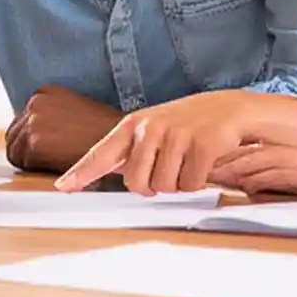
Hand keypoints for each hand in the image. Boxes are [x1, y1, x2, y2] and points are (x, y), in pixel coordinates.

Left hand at [5, 85, 122, 173]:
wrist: (119, 143)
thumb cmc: (103, 132)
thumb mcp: (74, 111)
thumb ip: (51, 117)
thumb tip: (36, 135)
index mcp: (44, 92)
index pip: (21, 121)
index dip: (30, 139)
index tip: (43, 148)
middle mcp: (35, 103)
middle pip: (14, 135)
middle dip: (26, 150)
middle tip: (46, 160)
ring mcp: (33, 121)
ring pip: (15, 150)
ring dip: (29, 161)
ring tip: (52, 164)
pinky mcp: (34, 142)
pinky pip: (21, 163)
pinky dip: (33, 169)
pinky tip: (53, 166)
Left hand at [55, 91, 296, 195]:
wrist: (233, 109)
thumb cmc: (191, 122)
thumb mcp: (157, 128)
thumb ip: (131, 150)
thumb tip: (105, 174)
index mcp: (135, 125)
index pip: (103, 152)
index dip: (82, 172)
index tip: (63, 187)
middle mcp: (151, 127)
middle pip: (137, 183)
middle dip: (154, 185)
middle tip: (169, 169)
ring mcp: (177, 134)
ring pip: (165, 186)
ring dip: (179, 183)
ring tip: (188, 161)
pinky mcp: (202, 144)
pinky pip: (191, 184)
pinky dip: (198, 182)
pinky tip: (204, 162)